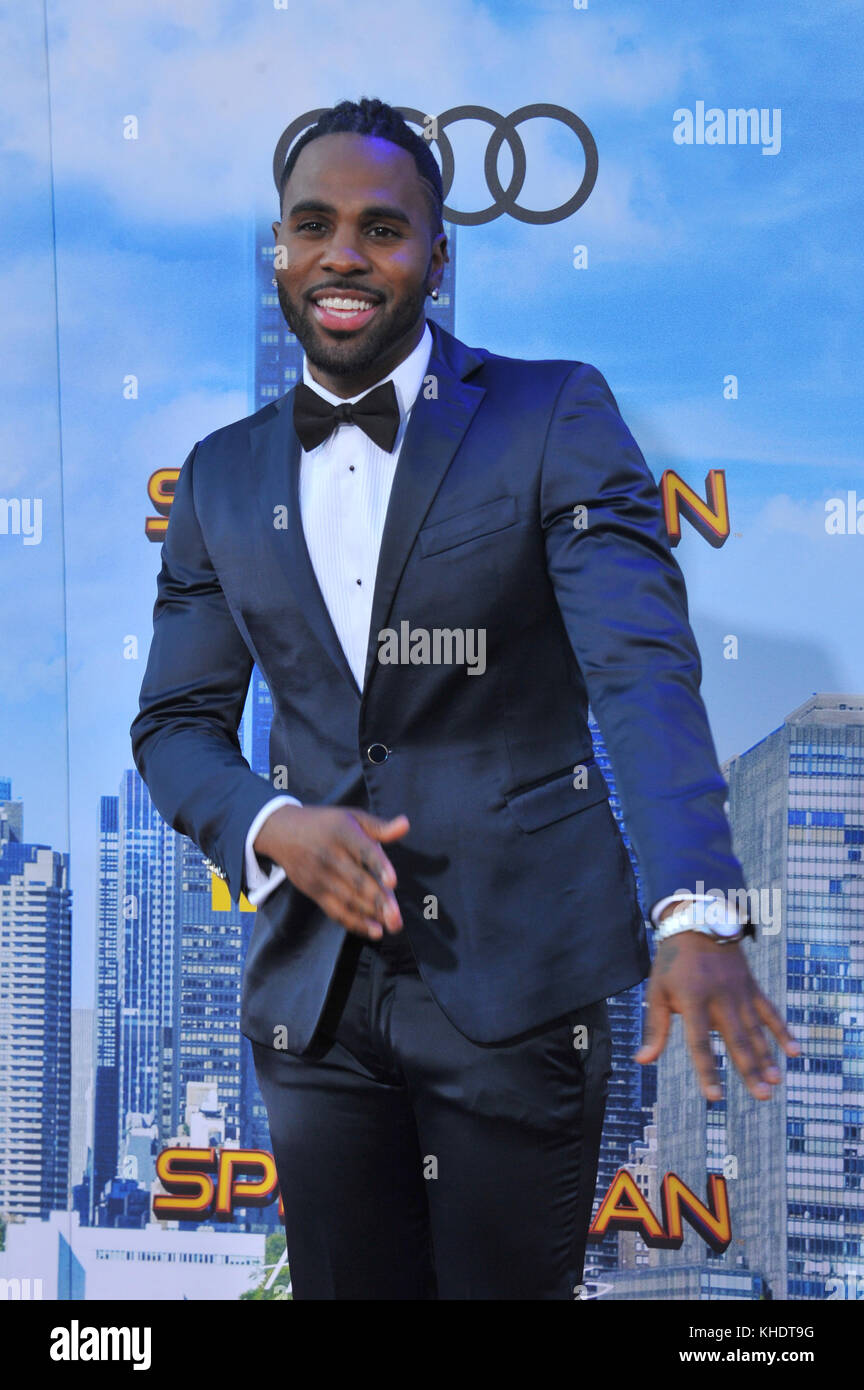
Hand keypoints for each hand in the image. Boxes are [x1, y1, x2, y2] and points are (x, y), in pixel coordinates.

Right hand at [254, 805, 408, 940]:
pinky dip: (355, 923)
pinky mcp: (314, 892)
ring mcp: (320, 876)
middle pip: (358, 881)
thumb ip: (380, 827)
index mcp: (344, 833)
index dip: (379, 866)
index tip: (393, 882)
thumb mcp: (352, 817)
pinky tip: (374, 930)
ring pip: (348, 899)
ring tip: (391, 925)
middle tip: (397, 917)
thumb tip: (406, 825)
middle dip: (379, 901)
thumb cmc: (325, 824)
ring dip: (371, 915)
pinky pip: (336, 911)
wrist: (281, 832)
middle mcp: (331, 856)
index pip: (364, 851)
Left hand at [634, 929, 799, 1100]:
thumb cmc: (672, 963)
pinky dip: (782, 1031)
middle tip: (762, 1097)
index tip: (715, 1096)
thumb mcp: (656, 992)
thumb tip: (642, 1061)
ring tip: (776, 1083)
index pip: (699, 1042)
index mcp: (692, 1000)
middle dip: (749, 1070)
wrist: (697, 922)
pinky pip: (769, 1011)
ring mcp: (739, 992)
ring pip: (755, 1030)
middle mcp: (719, 998)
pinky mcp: (751, 987)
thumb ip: (654, 1028)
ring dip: (767, 1057)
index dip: (707, 1070)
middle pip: (736, 1039)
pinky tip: (794, 1052)